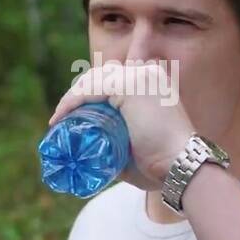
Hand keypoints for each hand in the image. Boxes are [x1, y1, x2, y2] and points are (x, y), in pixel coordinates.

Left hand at [47, 62, 193, 190]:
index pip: (113, 77)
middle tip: (62, 118)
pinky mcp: (130, 86)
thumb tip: (94, 153)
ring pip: (93, 80)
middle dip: (78, 94)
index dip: (90, 92)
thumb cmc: (162, 166)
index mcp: (153, 81)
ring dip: (72, 98)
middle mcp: (147, 73)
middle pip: (100, 75)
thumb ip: (119, 144)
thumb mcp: (137, 146)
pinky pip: (91, 89)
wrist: (181, 166)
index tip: (72, 115)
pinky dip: (72, 101)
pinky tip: (60, 116)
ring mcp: (139, 77)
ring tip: (58, 120)